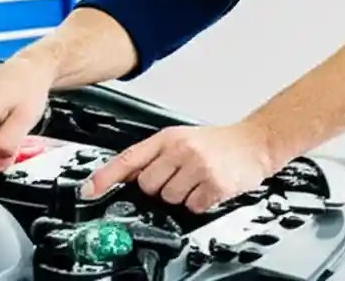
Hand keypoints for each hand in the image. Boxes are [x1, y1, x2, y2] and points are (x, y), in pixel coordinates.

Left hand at [81, 123, 277, 213]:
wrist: (254, 142)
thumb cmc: (218, 143)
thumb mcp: (182, 139)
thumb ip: (156, 156)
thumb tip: (128, 178)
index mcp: (167, 138)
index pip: (129, 158)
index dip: (105, 176)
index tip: (89, 190)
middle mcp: (180, 149)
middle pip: (147, 185)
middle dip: (159, 189)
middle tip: (179, 178)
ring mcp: (197, 166)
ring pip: (169, 199)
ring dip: (181, 197)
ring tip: (197, 181)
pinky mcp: (214, 183)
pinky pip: (193, 207)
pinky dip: (199, 203)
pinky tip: (209, 188)